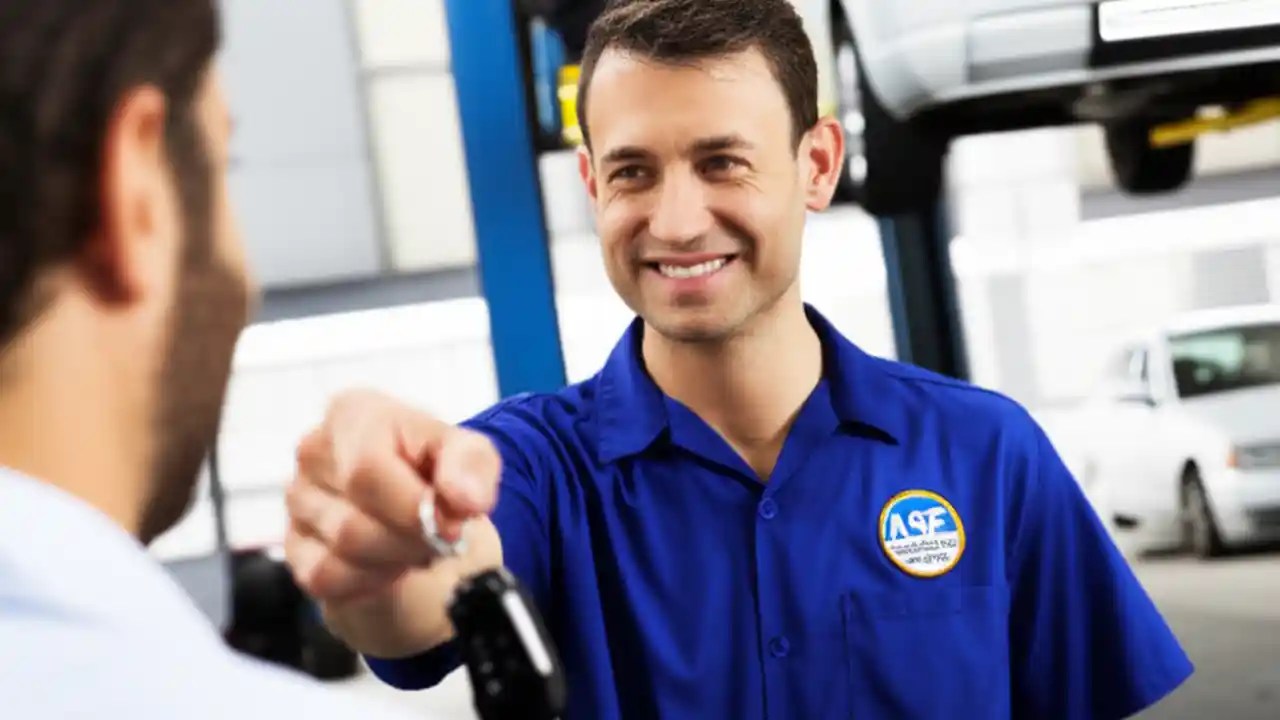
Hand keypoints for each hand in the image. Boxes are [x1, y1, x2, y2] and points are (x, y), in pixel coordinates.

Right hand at [284, 389, 500, 606]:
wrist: (418, 504)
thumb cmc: (439, 470)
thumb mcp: (471, 454)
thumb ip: (471, 465)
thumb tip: (465, 498)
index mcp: (352, 415)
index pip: (366, 471)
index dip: (413, 508)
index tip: (453, 526)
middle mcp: (313, 453)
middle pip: (353, 522)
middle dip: (411, 541)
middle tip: (442, 539)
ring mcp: (298, 500)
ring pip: (342, 553)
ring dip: (395, 561)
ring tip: (420, 545)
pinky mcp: (294, 546)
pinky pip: (325, 577)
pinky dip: (369, 580)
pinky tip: (391, 563)